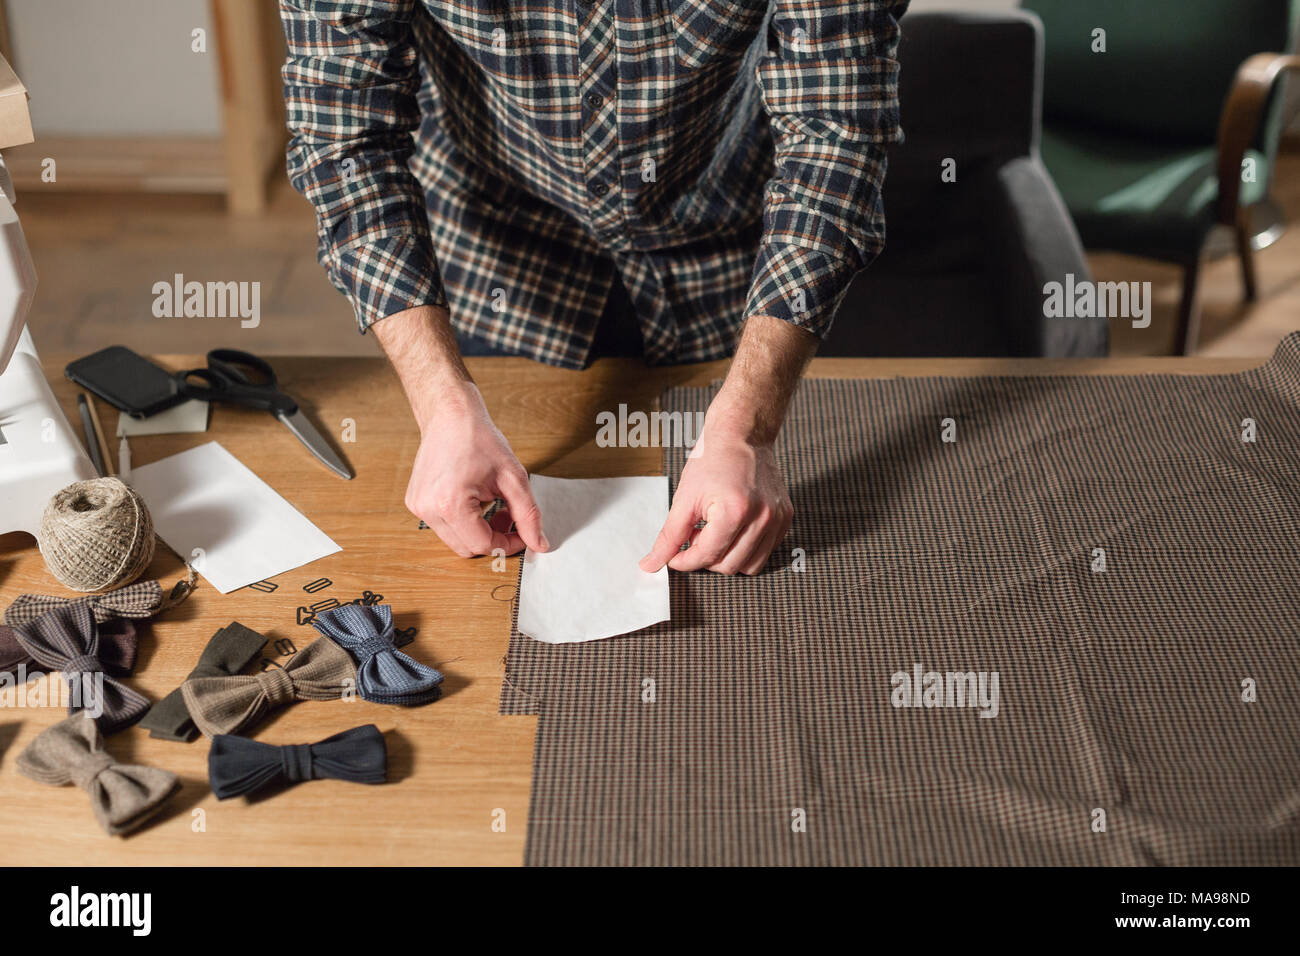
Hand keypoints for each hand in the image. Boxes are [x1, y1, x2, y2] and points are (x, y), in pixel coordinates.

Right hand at [405, 379, 548, 557]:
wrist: (451, 415)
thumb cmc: (479, 439)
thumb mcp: (513, 478)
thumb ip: (528, 515)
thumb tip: (539, 544)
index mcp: (451, 504)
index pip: (484, 545)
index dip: (508, 544)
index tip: (522, 534)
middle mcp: (428, 509)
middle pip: (467, 548)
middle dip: (493, 539)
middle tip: (509, 517)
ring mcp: (418, 506)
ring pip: (455, 540)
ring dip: (478, 531)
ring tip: (493, 505)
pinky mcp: (415, 502)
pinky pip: (443, 526)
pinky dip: (463, 521)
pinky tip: (475, 500)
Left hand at [638, 423, 792, 575]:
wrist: (742, 433)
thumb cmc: (713, 458)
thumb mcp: (684, 498)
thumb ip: (669, 536)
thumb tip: (652, 563)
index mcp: (735, 511)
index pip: (707, 556)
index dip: (684, 561)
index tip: (674, 557)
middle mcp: (762, 517)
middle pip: (729, 566)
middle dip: (706, 558)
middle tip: (694, 536)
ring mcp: (778, 519)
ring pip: (750, 565)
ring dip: (727, 557)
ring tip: (713, 533)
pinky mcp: (785, 518)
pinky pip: (765, 551)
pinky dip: (746, 549)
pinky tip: (731, 530)